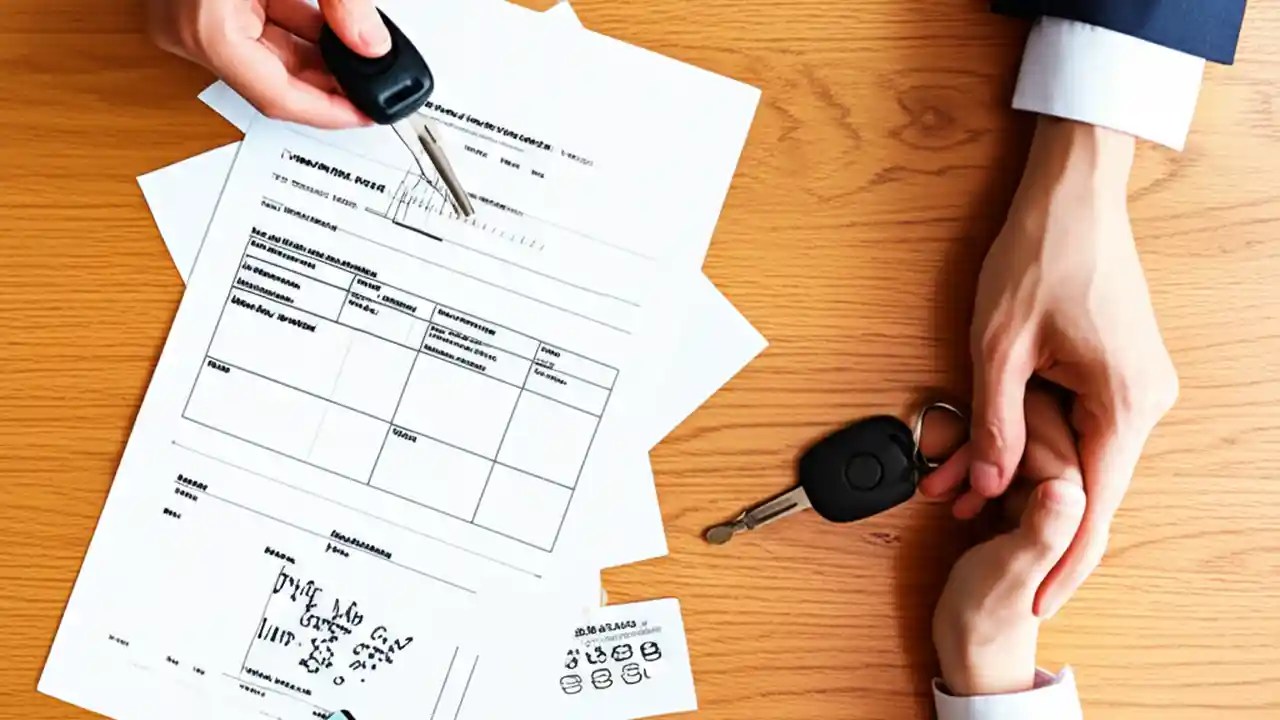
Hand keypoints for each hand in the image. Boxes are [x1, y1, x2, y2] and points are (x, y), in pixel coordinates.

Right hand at [147, 0, 391, 127]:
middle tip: (374, 85)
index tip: (366, 114)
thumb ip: (342, 2)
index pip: (277, 97)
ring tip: (361, 54)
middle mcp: (187, 30)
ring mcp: (187, 16)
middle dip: (329, 82)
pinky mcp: (196, 0)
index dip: (330, 112)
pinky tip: (331, 29)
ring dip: (315, 54)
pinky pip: (252, 28)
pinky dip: (293, 29)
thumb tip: (372, 43)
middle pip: (272, 80)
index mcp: (204, 27)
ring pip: (264, 56)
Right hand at [931, 387, 1084, 695]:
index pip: (1056, 445)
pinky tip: (945, 490)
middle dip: (987, 445)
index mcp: (1073, 514)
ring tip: (940, 480)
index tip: (972, 438)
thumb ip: (1043, 530)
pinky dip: (966, 474)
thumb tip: (1065, 484)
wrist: (971, 646)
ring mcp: (1041, 504)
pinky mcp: (1018, 506)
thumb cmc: (990, 618)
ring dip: (972, 460)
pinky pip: (995, 470)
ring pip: (1012, 451)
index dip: (1012, 434)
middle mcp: (1064, 503)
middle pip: (1034, 440)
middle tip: (950, 459)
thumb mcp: (1009, 571)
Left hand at [934, 117, 1178, 616]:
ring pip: (1072, 451)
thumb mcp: (1000, 348)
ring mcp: (1134, 384)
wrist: (1072, 193)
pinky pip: (1075, 421)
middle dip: (1022, 509)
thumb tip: (989, 487)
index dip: (1064, 559)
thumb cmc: (1040, 255)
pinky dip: (1030, 437)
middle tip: (968, 530)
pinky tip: (985, 444)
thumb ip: (995, 426)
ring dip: (1017, 470)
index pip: (1094, 507)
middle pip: (1084, 484)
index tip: (1040, 602)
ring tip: (955, 483)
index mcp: (1123, 402)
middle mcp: (1143, 401)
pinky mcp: (1117, 369)